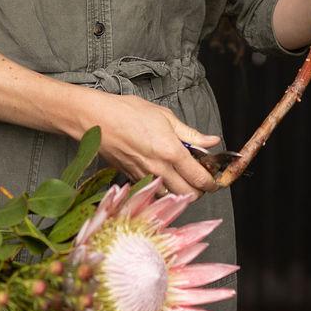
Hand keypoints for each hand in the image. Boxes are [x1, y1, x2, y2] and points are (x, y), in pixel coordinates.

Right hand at [83, 90, 220, 195]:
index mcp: (171, 152)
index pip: (200, 178)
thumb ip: (191, 134)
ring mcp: (145, 177)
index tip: (214, 178)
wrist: (96, 119)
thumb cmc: (128, 112)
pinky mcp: (133, 179)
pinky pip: (154, 192)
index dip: (212, 182)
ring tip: (181, 177)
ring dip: (181, 192)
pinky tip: (163, 174)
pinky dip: (164, 189)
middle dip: (199, 190)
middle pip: (189, 195)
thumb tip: (212, 141)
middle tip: (199, 178)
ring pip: (172, 197)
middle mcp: (159, 169)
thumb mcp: (165, 116)